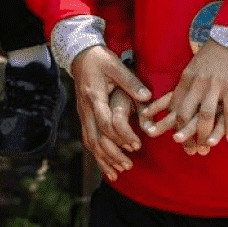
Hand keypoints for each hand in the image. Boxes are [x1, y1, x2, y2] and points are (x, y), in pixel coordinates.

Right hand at [71, 45, 151, 181]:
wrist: (80, 55)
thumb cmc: (100, 59)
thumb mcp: (116, 65)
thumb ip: (131, 82)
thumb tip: (147, 97)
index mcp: (95, 96)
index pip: (106, 122)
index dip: (121, 135)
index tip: (137, 144)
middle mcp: (86, 108)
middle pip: (96, 138)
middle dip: (112, 154)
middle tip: (129, 165)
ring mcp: (82, 114)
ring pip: (90, 142)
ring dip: (104, 158)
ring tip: (118, 172)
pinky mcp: (83, 116)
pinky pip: (88, 139)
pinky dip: (97, 155)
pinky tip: (106, 167)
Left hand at [144, 69, 227, 154]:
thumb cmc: (214, 52)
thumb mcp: (194, 66)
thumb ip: (186, 84)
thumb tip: (174, 102)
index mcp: (186, 78)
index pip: (174, 104)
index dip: (170, 121)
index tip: (167, 134)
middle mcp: (198, 83)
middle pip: (186, 112)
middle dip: (183, 132)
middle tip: (183, 147)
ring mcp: (215, 85)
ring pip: (206, 115)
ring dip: (203, 134)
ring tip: (203, 149)